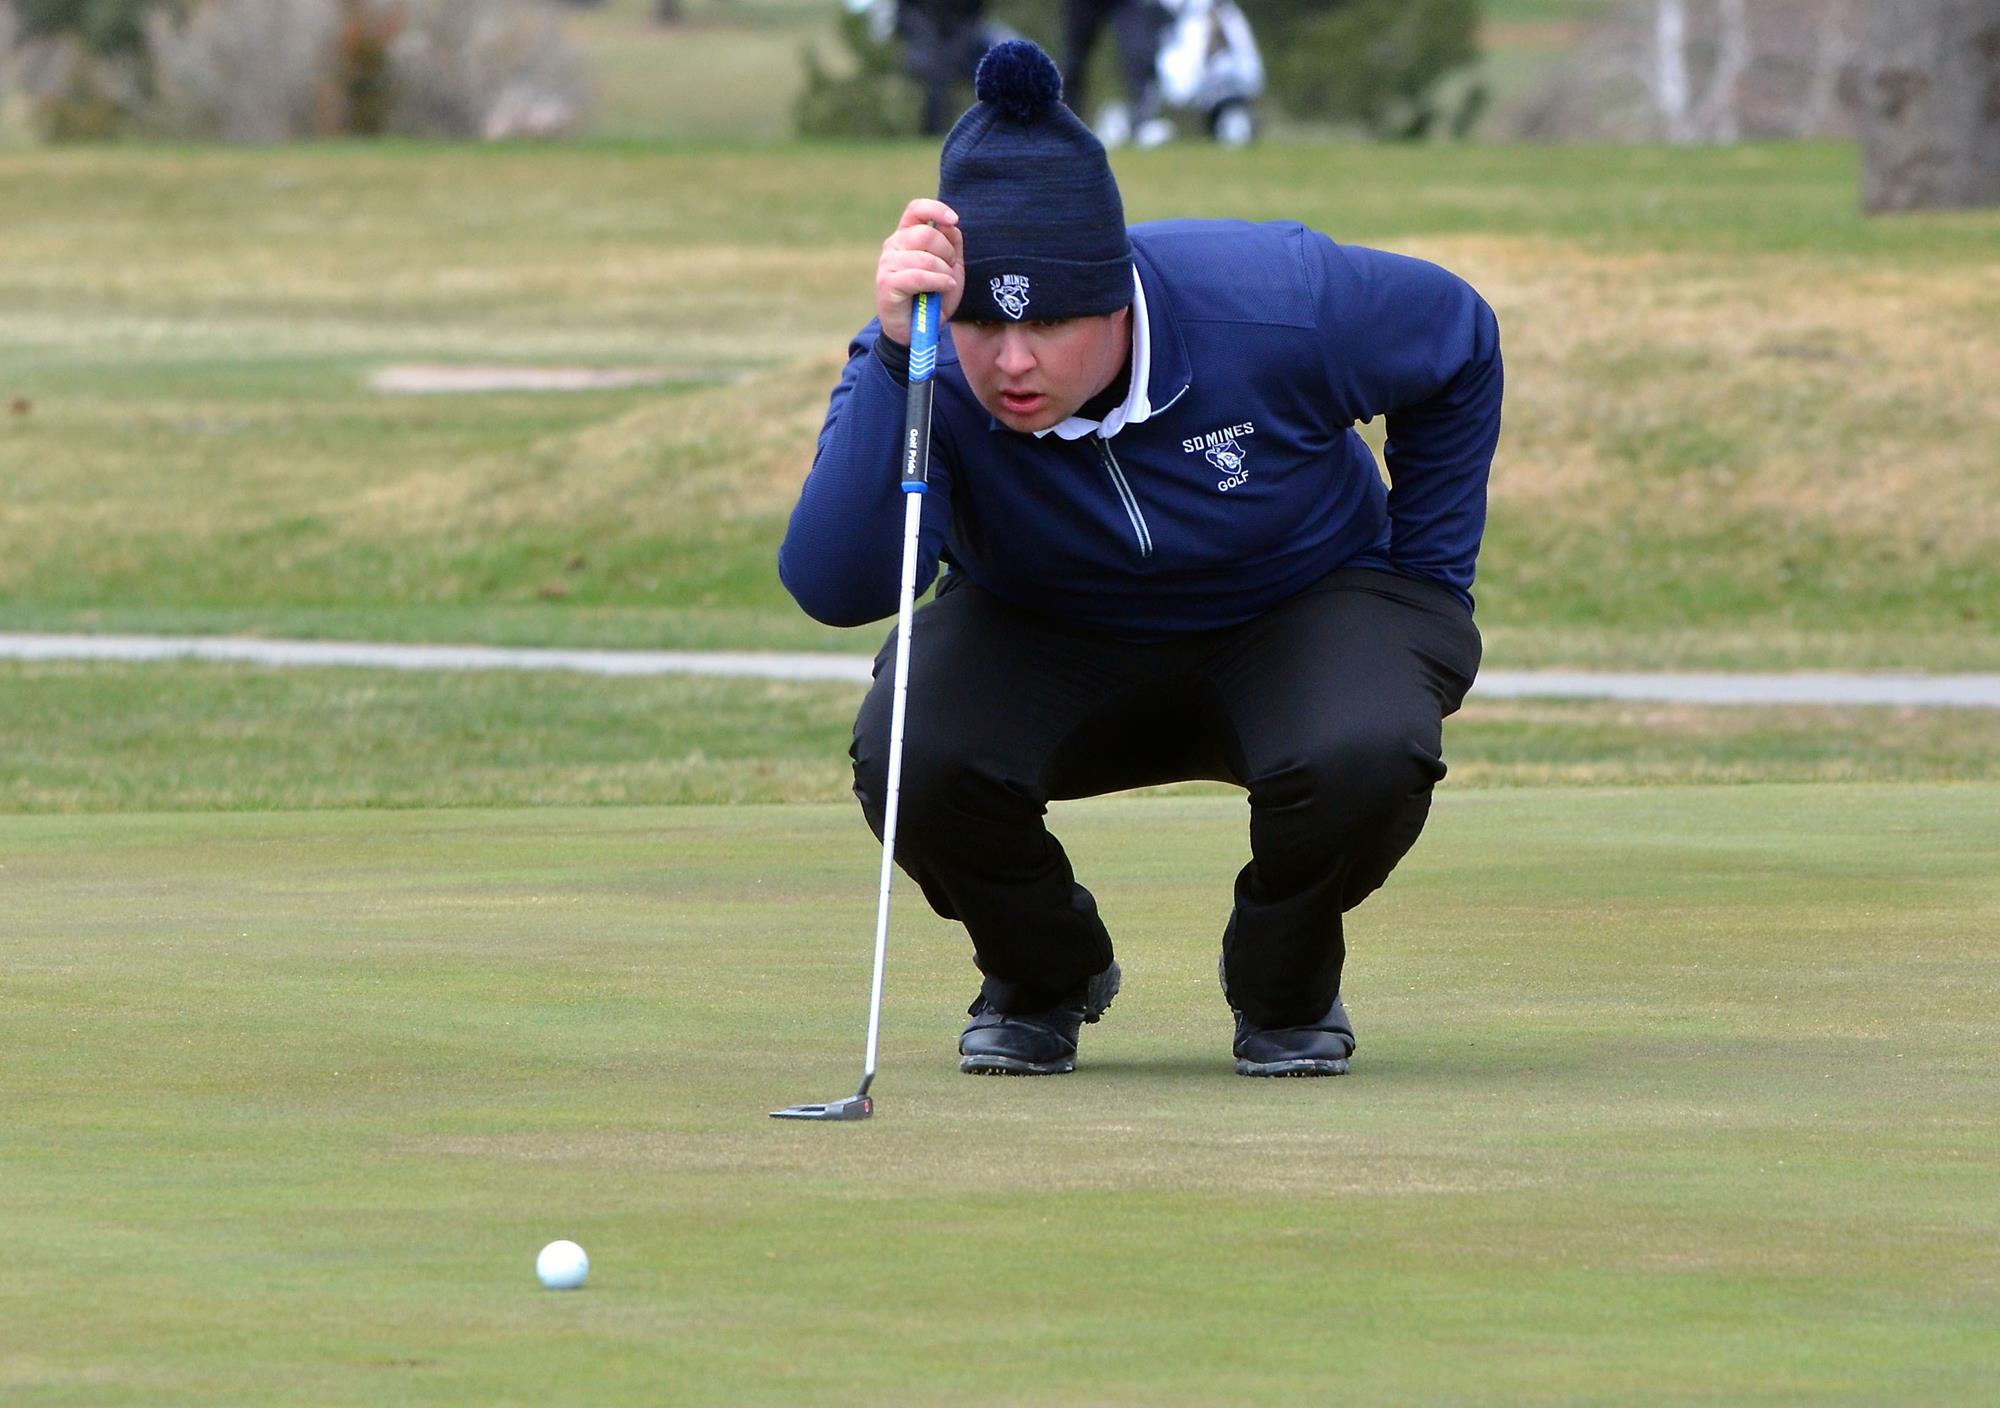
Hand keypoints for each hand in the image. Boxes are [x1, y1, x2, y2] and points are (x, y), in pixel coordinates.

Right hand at [875, 199, 963, 346]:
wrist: (917, 331)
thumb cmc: (933, 297)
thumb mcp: (950, 268)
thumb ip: (952, 245)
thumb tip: (951, 225)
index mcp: (906, 236)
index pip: (916, 209)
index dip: (936, 209)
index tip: (953, 220)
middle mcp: (893, 245)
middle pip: (927, 233)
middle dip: (947, 252)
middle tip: (950, 269)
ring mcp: (887, 264)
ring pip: (925, 257)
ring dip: (944, 272)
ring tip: (946, 284)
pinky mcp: (886, 283)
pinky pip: (918, 276)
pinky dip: (937, 282)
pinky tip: (945, 288)